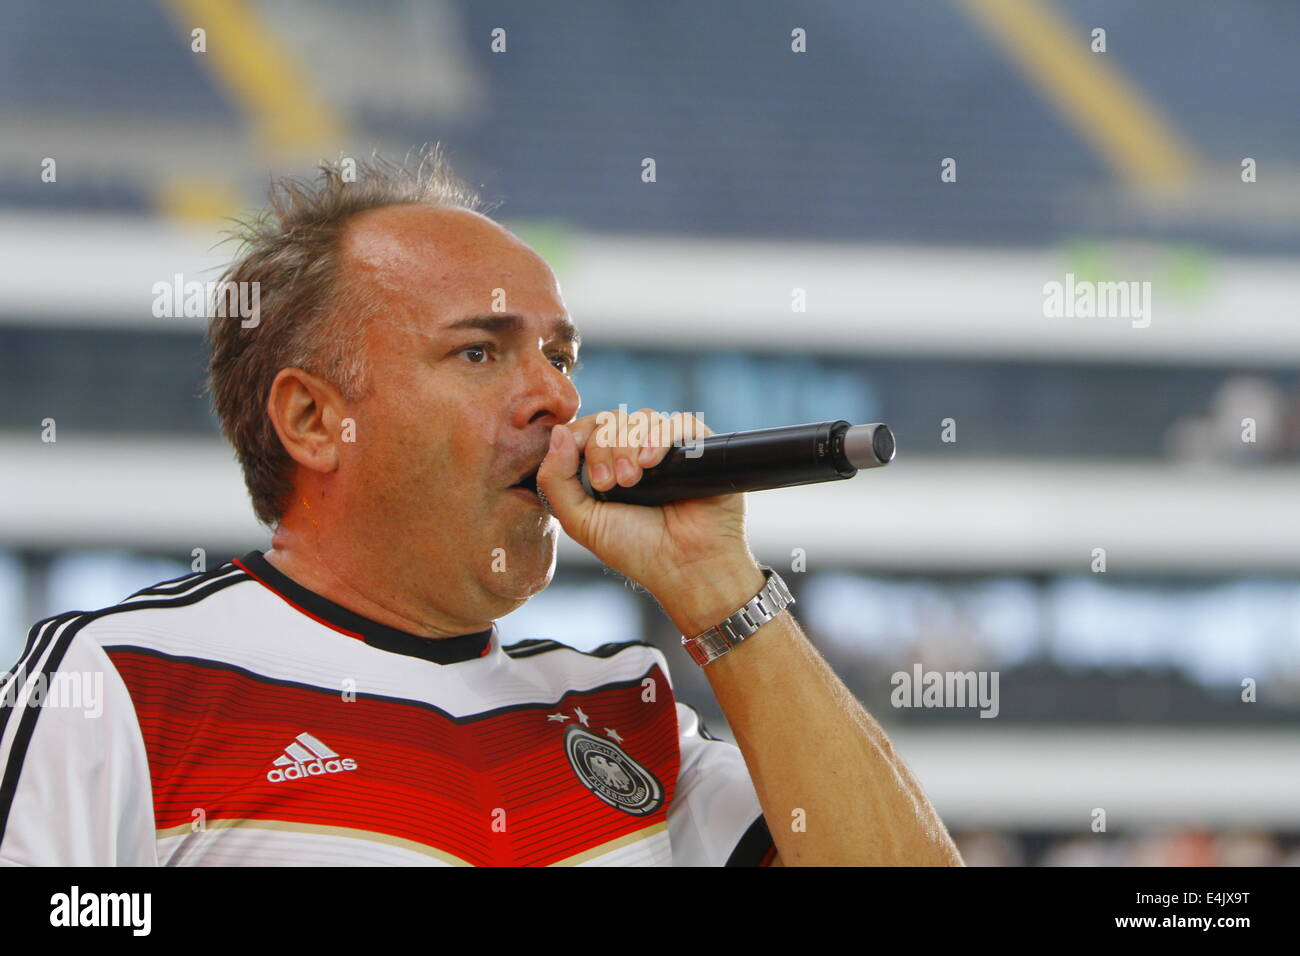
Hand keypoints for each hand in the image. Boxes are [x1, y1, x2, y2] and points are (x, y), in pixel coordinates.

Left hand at [535, 408, 763, 633]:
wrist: (684, 568)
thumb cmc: (635, 548)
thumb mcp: (581, 520)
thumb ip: (556, 479)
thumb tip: (558, 431)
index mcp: (608, 464)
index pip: (588, 427)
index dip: (581, 438)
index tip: (589, 473)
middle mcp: (637, 452)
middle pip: (612, 420)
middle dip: (604, 448)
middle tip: (612, 485)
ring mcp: (669, 449)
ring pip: (642, 417)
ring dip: (628, 444)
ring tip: (632, 480)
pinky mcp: (699, 448)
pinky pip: (679, 421)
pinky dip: (660, 436)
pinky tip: (651, 462)